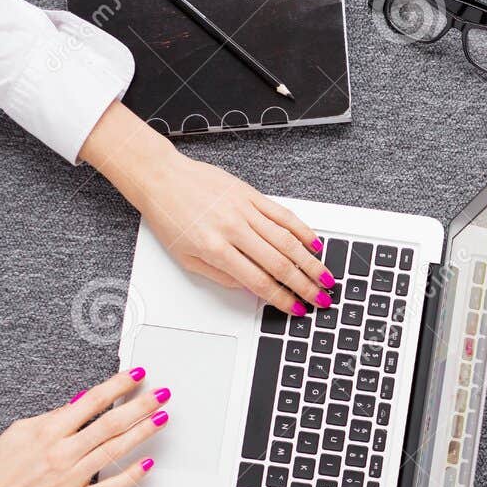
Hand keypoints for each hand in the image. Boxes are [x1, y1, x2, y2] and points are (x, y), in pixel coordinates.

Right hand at [0, 368, 168, 486]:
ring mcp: (70, 479)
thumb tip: (82, 403)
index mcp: (47, 432)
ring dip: (142, 433)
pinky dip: (130, 475)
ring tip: (161, 418)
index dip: (117, 386)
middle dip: (140, 406)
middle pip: (110, 424)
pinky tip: (147, 463)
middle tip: (162, 394)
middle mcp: (62, 454)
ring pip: (114, 451)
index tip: (136, 375)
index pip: (91, 401)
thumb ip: (52, 418)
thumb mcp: (18, 432)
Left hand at [79, 101, 333, 314]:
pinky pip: (282, 214)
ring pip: (287, 241)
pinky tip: (313, 243)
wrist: (160, 177)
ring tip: (325, 277)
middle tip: (321, 299)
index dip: (283, 299)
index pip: (259, 282)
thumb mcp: (186, 258)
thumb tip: (251, 287)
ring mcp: (244, 210)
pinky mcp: (250, 194)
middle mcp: (233, 229)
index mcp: (216, 249)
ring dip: (310, 262)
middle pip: (279, 264)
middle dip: (304, 286)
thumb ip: (221, 275)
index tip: (297, 308)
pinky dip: (301, 230)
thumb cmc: (168, 216)